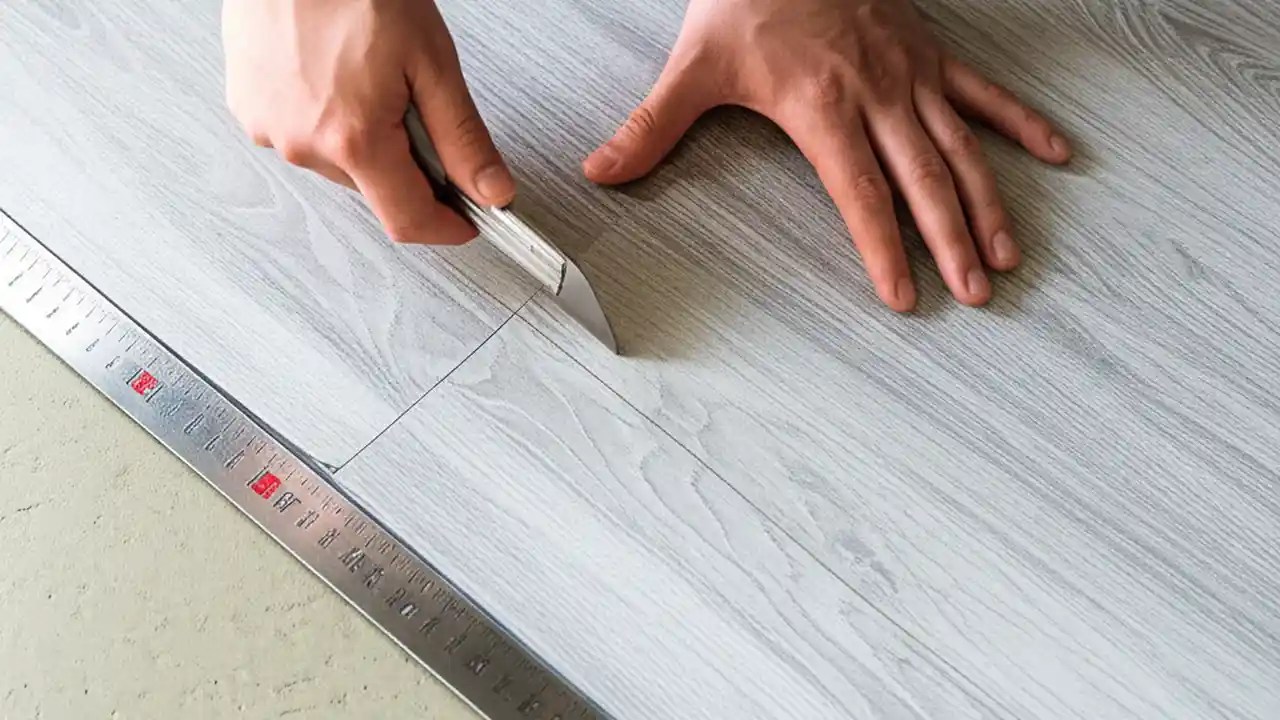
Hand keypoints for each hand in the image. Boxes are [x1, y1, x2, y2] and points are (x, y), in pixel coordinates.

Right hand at [222, 0, 514, 244]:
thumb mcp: (432, 63)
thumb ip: (463, 138)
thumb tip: (492, 191)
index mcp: (352, 139)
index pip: (406, 220)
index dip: (445, 226)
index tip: (466, 221)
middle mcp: (302, 144)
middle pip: (374, 187)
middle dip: (405, 162)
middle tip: (413, 103)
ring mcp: (269, 127)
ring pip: (338, 161)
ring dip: (362, 138)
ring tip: (366, 76)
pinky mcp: (248, 108)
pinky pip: (301, 134)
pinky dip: (326, 117)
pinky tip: (334, 75)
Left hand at [583, 0, 1071, 310]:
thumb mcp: (694, 64)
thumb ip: (652, 126)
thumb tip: (602, 171)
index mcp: (823, 108)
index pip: (861, 194)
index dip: (885, 248)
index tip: (906, 296)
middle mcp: (878, 96)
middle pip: (923, 180)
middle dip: (951, 242)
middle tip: (977, 293)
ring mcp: (912, 74)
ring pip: (961, 147)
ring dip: (988, 203)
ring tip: (1009, 254)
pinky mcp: (930, 52)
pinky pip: (986, 93)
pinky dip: (1022, 124)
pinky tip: (1056, 156)